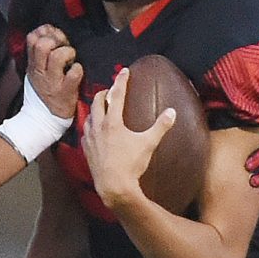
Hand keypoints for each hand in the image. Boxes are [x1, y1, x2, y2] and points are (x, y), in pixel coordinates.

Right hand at [25, 24, 82, 118]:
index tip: (55, 36)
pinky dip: (78, 70)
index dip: (45, 32)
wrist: (42, 120)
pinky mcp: (65, 91)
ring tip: (71, 59)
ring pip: (57, 56)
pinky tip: (77, 72)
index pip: (32, 38)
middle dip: (56, 40)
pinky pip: (73, 74)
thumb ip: (40, 54)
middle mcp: (40, 71)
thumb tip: (49, 33)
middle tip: (64, 46)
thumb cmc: (44, 93)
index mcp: (33, 65)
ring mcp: (52, 81)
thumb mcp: (35, 72)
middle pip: (43, 44)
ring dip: (68, 52)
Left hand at [82, 67, 175, 208]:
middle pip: (98, 101)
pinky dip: (91, 125)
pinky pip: (86, 131)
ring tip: (101, 107)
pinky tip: (95, 130)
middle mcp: (98, 126)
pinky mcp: (86, 149)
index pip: (117, 95)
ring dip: (96, 108)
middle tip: (111, 90)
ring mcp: (90, 138)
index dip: (121, 81)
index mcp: (113, 122)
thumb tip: (172, 112)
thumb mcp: (149, 143)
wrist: (113, 186)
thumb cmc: (131, 165)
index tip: (125, 71)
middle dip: (105, 92)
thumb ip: (161, 126)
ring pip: (89, 115)